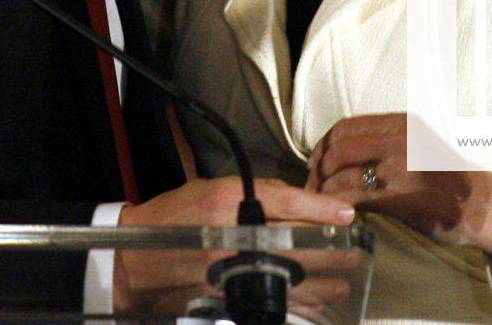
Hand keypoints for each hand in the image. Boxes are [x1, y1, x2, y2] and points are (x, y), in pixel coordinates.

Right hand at [113, 176, 355, 312]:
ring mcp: (231, 272)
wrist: (136, 262)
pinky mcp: (228, 300)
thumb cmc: (175, 218)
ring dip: (324, 279)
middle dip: (331, 248)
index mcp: (227, 202)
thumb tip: (298, 200)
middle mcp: (231, 236)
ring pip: (290, 277)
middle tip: (355, 249)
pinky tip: (320, 300)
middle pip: (295, 243)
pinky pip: (273, 302)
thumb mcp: (212, 189)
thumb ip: (255, 193)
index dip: (320, 209)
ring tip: (345, 277)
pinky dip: (302, 303)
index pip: (285, 203)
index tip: (347, 215)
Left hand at [306, 113, 491, 265]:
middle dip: (318, 169)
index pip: (347, 126)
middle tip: (313, 187)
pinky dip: (336, 206)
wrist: (485, 206)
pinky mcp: (399, 196)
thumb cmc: (449, 180)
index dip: (324, 144)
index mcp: (401, 124)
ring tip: (320, 206)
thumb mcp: (417, 147)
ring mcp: (398, 167)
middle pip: (338, 147)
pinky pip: (353, 197)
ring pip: (341, 173)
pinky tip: (336, 215)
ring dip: (323, 191)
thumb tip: (342, 155)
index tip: (316, 162)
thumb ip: (384, 145)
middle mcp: (398, 139)